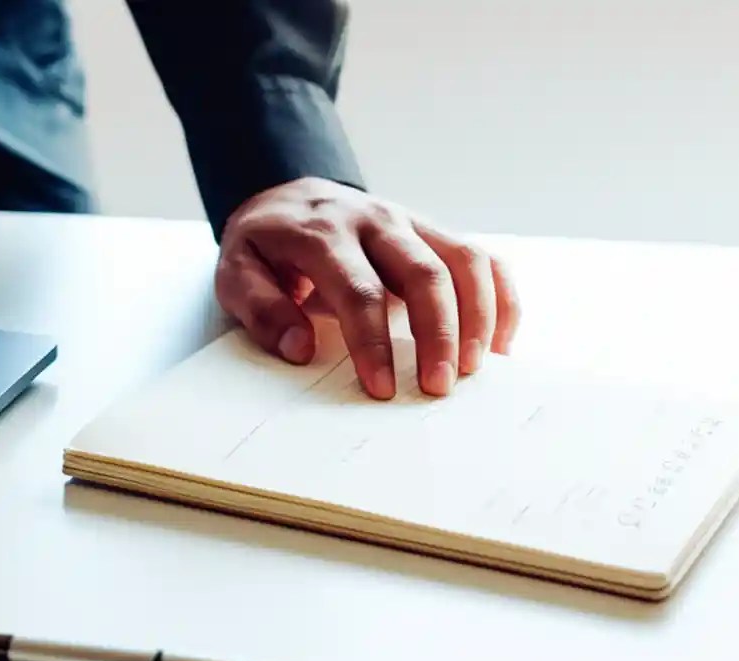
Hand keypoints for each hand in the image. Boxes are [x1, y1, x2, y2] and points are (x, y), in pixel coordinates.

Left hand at [216, 177, 519, 399]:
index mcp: (323, 234)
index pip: (359, 291)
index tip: (383, 389)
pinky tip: (499, 343)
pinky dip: (501, 299)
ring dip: (479, 317)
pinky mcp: (434, 232)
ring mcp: (412, 222)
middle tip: (439, 387)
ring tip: (475, 369)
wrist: (287, 193)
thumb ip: (261, 309)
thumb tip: (300, 348)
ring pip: (465, 259)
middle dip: (439, 335)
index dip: (374, 343)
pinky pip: (483, 258)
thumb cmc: (267, 246)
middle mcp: (375, 221)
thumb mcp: (237, 272)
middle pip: (424, 273)